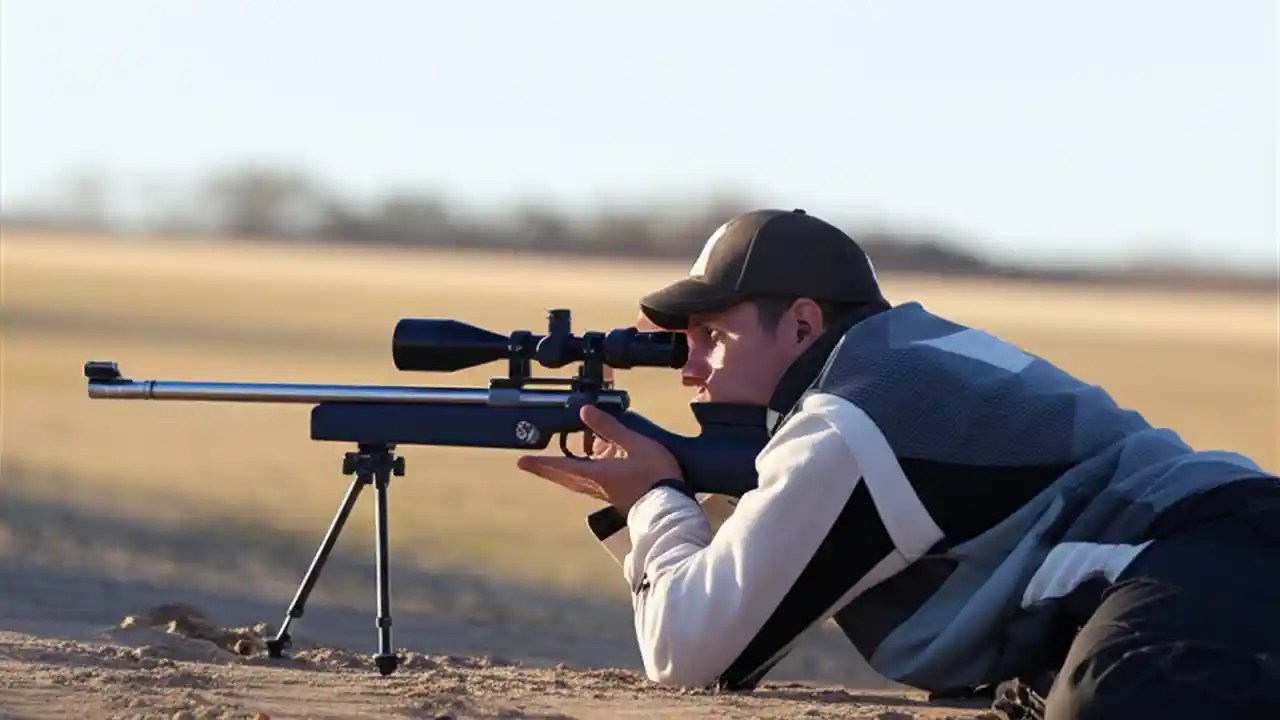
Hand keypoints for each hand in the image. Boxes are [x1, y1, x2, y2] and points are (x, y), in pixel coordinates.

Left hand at [516, 405, 682, 514]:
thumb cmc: (654, 475)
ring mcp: (604, 493)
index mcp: (595, 473)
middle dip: (546, 469)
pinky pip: (591, 484)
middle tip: (529, 464)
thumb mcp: (633, 443)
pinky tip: (590, 469)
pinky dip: (583, 474)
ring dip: (563, 472)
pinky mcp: (615, 496)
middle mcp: (595, 486)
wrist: (671, 506)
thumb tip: (585, 412)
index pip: (560, 466)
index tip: (522, 461)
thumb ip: (608, 428)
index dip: (540, 462)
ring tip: (555, 464)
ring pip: (576, 481)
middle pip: (563, 477)